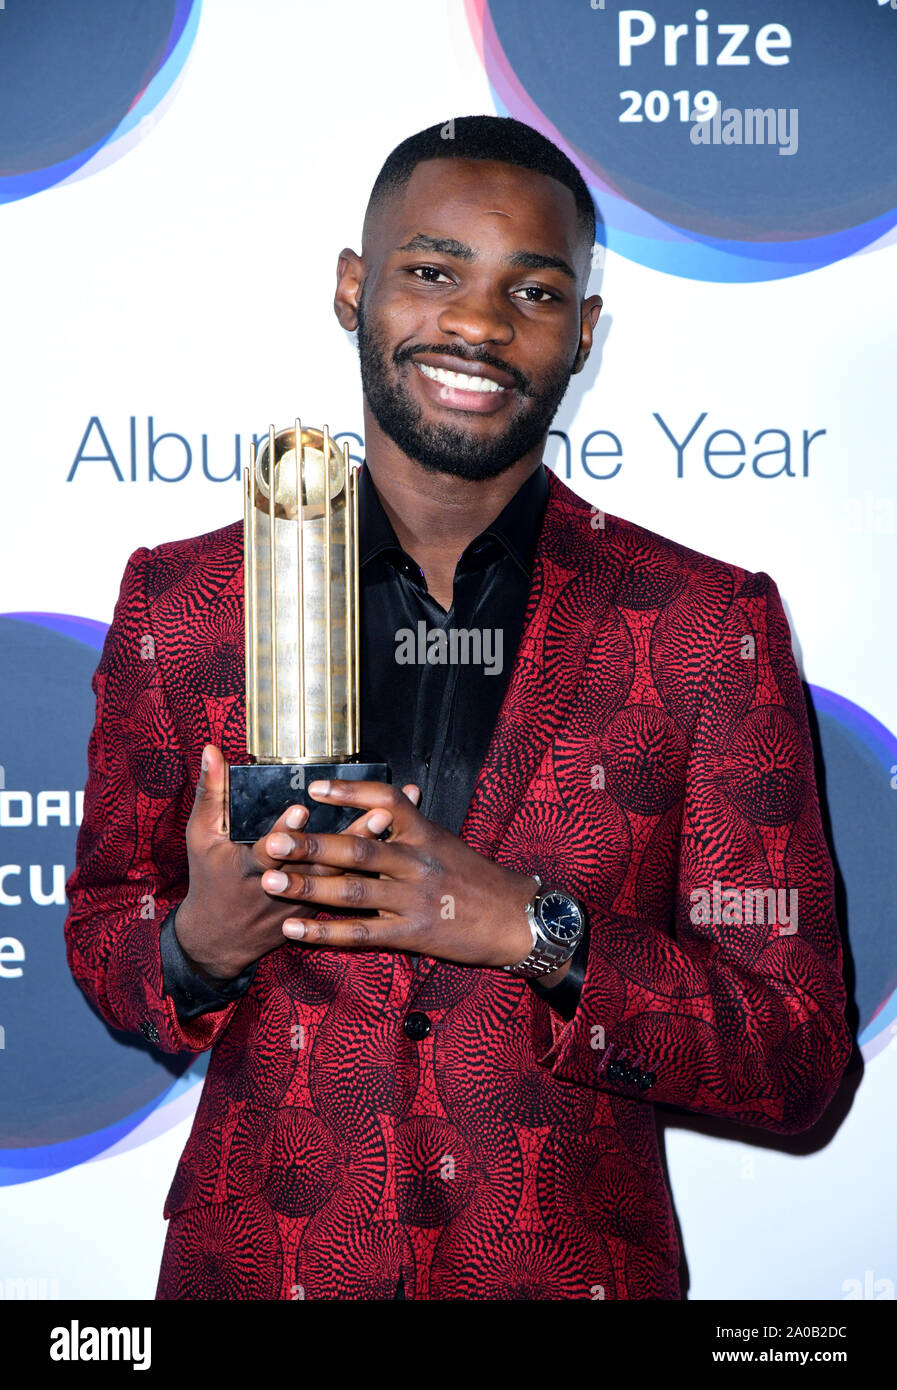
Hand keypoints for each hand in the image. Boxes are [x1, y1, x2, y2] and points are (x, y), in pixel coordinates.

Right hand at [174, 747, 419, 979]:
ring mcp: (306, 899)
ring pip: (342, 873)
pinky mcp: (321, 906)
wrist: (223, 939)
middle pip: (320, 863)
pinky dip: (374, 862)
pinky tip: (397, 835)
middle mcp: (283, 886)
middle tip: (377, 814)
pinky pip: (351, 881)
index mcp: (250, 868)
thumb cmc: (211, 879)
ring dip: (369, 847)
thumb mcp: (202, 837)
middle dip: (349, 838)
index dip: (285, 832)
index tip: (302, 810)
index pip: (269, 851)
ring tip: (393, 820)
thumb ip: (211, 793)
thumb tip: (211, 750)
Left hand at [259, 778, 537, 969]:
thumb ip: (414, 823)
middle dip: (312, 845)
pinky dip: (324, 932)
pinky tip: (293, 928)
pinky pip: (360, 933)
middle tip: (272, 840)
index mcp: (424, 833)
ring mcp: (412, 900)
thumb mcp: (446, 841)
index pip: (386, 802)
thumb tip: (395, 794)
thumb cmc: (476, 877)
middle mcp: (416, 862)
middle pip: (358, 849)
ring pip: (352, 891)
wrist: (514, 919)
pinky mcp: (410, 933)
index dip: (349, 794)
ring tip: (270, 880)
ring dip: (307, 887)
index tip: (313, 788)